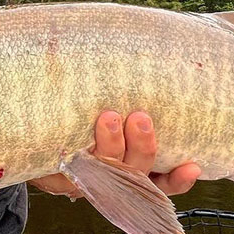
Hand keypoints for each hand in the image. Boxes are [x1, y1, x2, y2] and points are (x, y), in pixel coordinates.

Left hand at [30, 111, 200, 196]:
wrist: (41, 131)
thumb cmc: (90, 118)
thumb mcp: (115, 112)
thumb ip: (133, 101)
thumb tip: (159, 50)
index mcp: (133, 170)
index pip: (162, 183)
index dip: (178, 179)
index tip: (191, 166)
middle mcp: (114, 180)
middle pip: (136, 173)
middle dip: (142, 147)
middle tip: (140, 118)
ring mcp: (87, 180)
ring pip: (106, 170)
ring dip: (111, 145)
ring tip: (108, 117)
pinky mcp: (57, 177)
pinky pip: (68, 175)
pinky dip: (76, 161)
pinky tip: (72, 149)